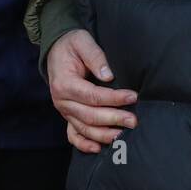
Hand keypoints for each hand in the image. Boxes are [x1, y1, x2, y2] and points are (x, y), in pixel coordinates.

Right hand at [46, 29, 137, 153]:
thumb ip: (95, 56)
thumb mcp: (82, 41)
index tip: (132, 97)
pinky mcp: (68, 115)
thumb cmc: (71, 45)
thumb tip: (108, 76)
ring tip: (123, 135)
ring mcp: (64, 110)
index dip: (114, 99)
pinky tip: (99, 148)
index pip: (92, 96)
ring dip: (104, 134)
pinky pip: (73, 134)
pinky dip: (84, 144)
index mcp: (64, 84)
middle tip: (134, 120)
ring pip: (84, 128)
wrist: (56, 50)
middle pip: (90, 115)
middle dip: (114, 119)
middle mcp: (62, 101)